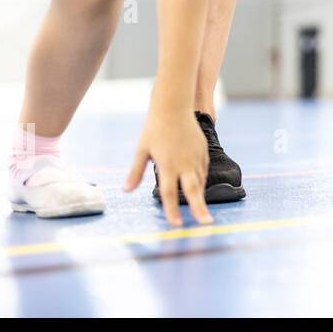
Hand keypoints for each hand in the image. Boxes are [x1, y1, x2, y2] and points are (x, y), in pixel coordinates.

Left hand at [124, 107, 212, 226]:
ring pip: (200, 180)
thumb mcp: (141, 151)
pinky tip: (198, 186)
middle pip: (193, 191)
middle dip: (200, 209)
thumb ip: (135, 173)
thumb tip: (126, 191)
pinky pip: (203, 169)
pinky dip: (201, 180)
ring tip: (202, 210)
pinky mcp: (203, 150)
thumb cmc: (154, 129)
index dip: (172, 210)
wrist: (173, 107)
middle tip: (206, 223)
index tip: (176, 225)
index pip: (170, 193)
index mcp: (168, 165)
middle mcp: (185, 163)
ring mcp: (196, 157)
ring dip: (200, 195)